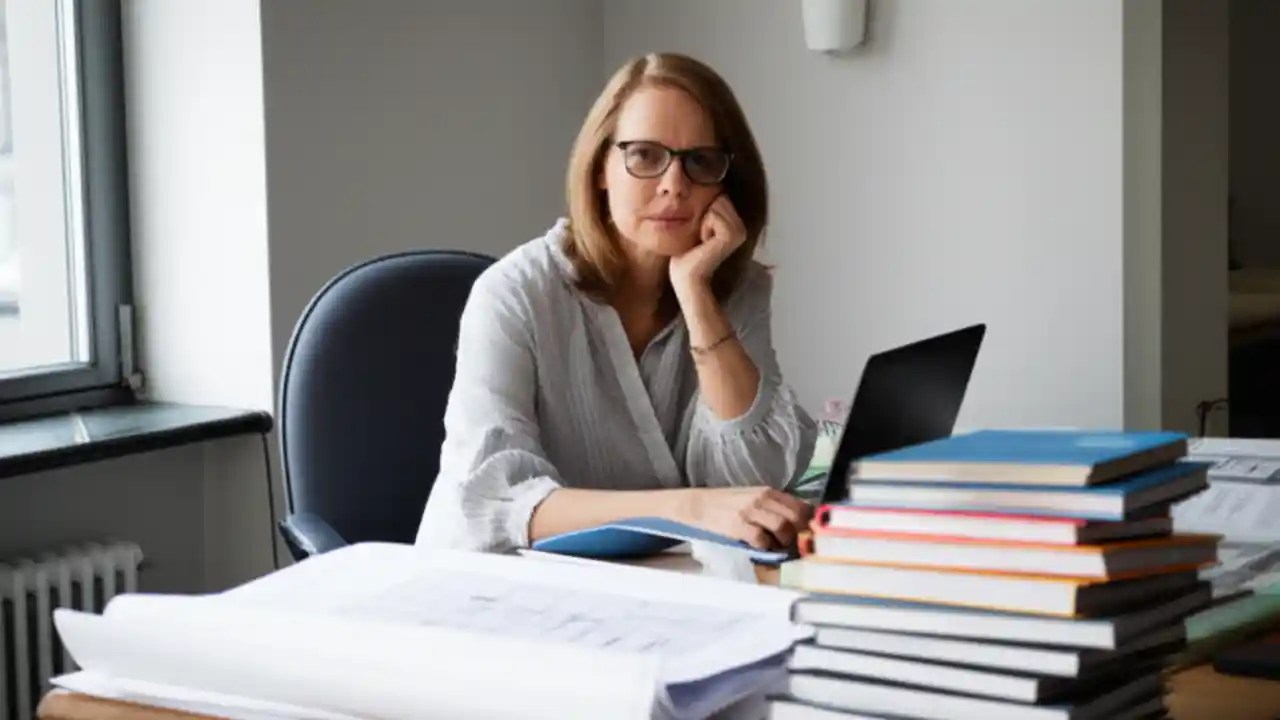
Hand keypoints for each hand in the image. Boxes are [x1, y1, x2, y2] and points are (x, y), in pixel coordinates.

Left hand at [668, 195, 746, 295]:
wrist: (686, 277)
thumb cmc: (686, 253)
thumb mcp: (697, 226)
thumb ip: (705, 209)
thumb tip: (700, 184)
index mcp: (735, 224)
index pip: (719, 194)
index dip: (703, 210)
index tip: (700, 232)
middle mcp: (742, 227)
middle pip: (719, 196)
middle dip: (703, 213)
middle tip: (701, 237)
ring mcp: (740, 232)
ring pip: (716, 204)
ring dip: (702, 221)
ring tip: (702, 241)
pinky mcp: (732, 236)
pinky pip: (713, 214)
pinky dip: (703, 226)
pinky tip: (704, 243)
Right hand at [678, 487, 813, 549]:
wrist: (700, 506)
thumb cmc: (729, 505)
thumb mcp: (754, 499)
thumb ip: (775, 507)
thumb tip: (801, 523)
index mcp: (769, 492)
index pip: (801, 505)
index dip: (811, 522)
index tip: (813, 533)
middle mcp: (762, 498)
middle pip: (796, 517)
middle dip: (800, 534)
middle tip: (798, 544)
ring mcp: (751, 512)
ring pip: (782, 528)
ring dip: (784, 542)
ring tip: (778, 547)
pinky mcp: (739, 526)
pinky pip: (761, 539)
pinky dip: (765, 547)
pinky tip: (761, 548)